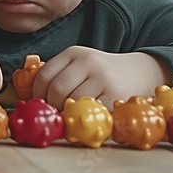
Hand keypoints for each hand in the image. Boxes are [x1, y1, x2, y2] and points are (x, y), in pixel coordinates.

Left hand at [32, 46, 172, 110]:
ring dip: (69, 114)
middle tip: (56, 114)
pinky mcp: (116, 95)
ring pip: (73, 102)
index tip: (40, 105)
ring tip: (72, 116)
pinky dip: (86, 118)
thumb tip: (31, 99)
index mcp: (74, 53)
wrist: (141, 71)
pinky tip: (88, 118)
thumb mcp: (80, 65)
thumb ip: (59, 75)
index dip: (37, 94)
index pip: (44, 75)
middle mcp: (88, 62)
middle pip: (57, 90)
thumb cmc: (102, 73)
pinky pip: (92, 112)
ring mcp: (103, 78)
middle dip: (52, 106)